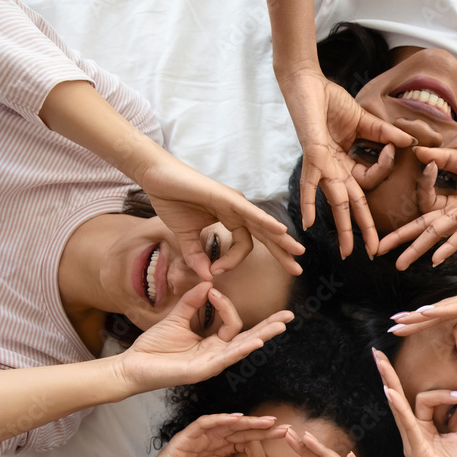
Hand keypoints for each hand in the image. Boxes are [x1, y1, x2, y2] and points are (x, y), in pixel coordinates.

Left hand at [114, 282, 292, 392]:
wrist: (132, 366)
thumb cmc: (153, 347)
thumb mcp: (176, 318)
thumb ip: (192, 303)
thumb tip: (207, 283)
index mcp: (212, 343)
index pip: (232, 323)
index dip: (225, 304)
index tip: (211, 289)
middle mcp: (217, 354)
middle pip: (249, 338)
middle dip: (269, 326)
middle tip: (289, 315)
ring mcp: (212, 364)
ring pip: (243, 348)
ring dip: (263, 335)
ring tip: (281, 325)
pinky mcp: (202, 371)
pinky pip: (226, 358)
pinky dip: (242, 349)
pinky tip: (256, 342)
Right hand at [138, 153, 303, 278]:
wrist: (157, 179)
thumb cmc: (172, 201)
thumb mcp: (185, 237)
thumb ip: (196, 256)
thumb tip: (206, 277)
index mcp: (230, 219)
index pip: (242, 247)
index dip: (231, 263)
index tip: (214, 271)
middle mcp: (238, 211)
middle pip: (265, 236)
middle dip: (282, 253)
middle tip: (297, 269)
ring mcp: (235, 203)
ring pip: (263, 225)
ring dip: (282, 240)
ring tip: (298, 252)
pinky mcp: (228, 197)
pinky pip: (250, 213)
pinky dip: (265, 222)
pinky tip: (280, 230)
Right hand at [139, 414, 287, 456]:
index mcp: (224, 449)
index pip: (248, 445)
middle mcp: (216, 439)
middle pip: (244, 431)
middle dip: (265, 430)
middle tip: (285, 429)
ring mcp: (204, 435)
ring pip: (230, 424)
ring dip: (249, 422)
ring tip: (268, 422)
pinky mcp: (189, 435)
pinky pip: (207, 423)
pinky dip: (221, 420)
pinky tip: (236, 419)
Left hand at [278, 68, 414, 257]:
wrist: (307, 83)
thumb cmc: (330, 100)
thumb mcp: (363, 119)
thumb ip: (384, 134)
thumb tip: (409, 142)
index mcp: (346, 163)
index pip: (371, 178)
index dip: (386, 167)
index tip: (395, 148)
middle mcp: (334, 169)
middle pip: (353, 204)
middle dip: (363, 229)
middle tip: (375, 252)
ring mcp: (322, 165)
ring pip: (336, 201)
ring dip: (342, 226)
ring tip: (347, 251)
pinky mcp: (311, 155)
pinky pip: (309, 182)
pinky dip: (309, 202)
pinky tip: (309, 223)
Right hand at [372, 349, 456, 456]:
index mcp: (423, 431)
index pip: (424, 400)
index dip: (445, 393)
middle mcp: (413, 436)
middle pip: (399, 398)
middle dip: (388, 375)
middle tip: (376, 353)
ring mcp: (412, 443)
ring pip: (401, 406)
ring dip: (391, 381)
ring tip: (380, 361)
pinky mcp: (417, 451)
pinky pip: (406, 424)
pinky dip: (399, 407)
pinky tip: (390, 392)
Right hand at [378, 145, 456, 269]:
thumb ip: (443, 159)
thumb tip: (418, 153)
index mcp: (455, 202)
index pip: (426, 204)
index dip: (421, 187)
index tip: (424, 165)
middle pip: (425, 228)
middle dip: (401, 240)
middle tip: (378, 251)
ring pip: (438, 234)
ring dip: (417, 250)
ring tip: (400, 263)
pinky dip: (448, 246)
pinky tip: (435, 260)